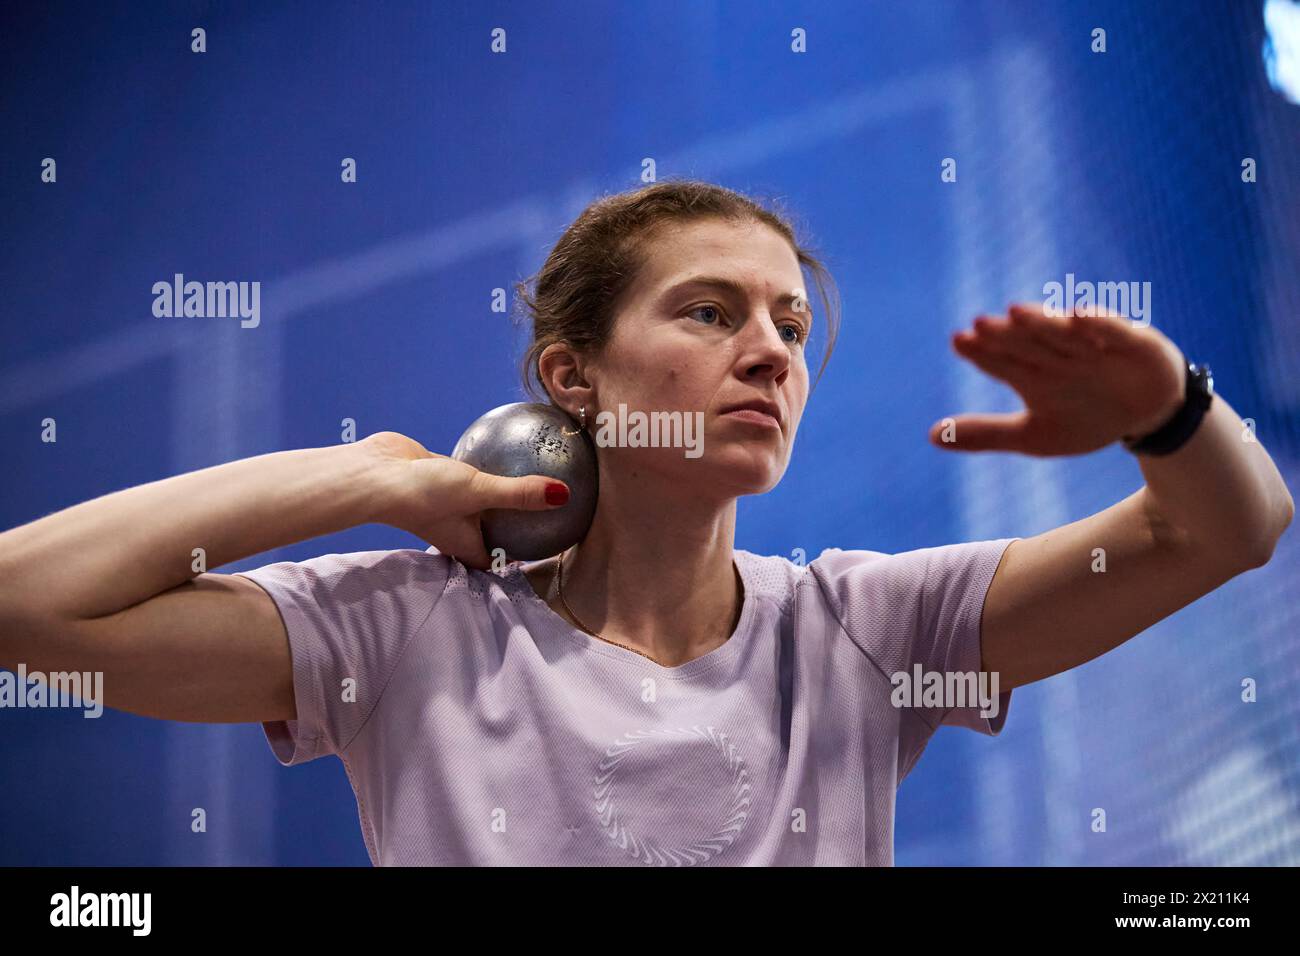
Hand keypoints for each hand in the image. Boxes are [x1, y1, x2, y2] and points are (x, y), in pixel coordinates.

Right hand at [360, 431, 568, 569]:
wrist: (375, 474)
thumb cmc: (424, 494)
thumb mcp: (479, 492)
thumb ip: (520, 494)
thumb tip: (564, 496)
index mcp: (467, 545)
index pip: (498, 559)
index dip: (520, 557)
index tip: (545, 546)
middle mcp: (458, 528)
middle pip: (494, 529)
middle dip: (517, 523)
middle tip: (550, 510)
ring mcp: (449, 502)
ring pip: (484, 500)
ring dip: (504, 493)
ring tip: (536, 477)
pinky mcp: (441, 477)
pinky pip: (471, 473)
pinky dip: (486, 466)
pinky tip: (507, 447)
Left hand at [928, 302, 1186, 455]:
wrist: (1149, 420)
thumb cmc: (1087, 420)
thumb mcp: (1033, 436)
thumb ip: (985, 433)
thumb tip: (929, 436)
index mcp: (1032, 373)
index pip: (1001, 359)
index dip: (982, 351)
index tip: (959, 341)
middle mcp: (1059, 354)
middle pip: (1027, 342)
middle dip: (1005, 334)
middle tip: (979, 326)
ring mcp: (1093, 346)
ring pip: (1063, 332)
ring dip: (1042, 322)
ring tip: (1016, 313)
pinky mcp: (1132, 342)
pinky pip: (1113, 330)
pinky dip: (1098, 324)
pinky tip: (1078, 316)